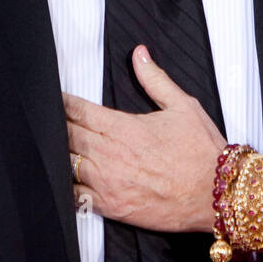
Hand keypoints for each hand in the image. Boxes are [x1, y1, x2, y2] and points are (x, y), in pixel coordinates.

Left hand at [63, 45, 225, 234]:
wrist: (216, 193)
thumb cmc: (202, 151)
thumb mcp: (183, 106)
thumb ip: (155, 79)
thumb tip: (139, 54)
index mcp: (125, 128)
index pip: (79, 111)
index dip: (63, 103)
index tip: (55, 98)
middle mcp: (111, 155)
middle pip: (67, 136)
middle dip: (56, 126)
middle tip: (46, 119)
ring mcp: (109, 183)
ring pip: (67, 165)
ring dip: (58, 154)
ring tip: (51, 146)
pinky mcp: (112, 208)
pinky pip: (75, 197)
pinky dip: (66, 186)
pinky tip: (63, 178)